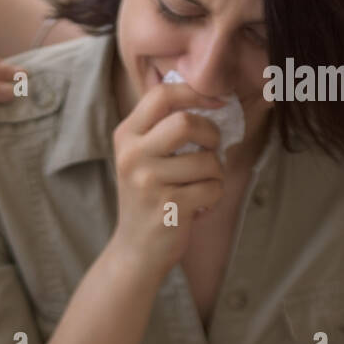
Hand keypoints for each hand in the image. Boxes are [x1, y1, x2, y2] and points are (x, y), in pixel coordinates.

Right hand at [110, 80, 225, 280]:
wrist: (136, 251)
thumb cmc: (149, 198)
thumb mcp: (143, 157)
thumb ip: (163, 126)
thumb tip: (208, 95)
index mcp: (126, 136)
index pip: (162, 94)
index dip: (196, 92)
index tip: (217, 102)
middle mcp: (132, 156)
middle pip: (186, 122)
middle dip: (211, 134)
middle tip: (212, 150)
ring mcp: (148, 183)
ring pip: (206, 160)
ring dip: (216, 173)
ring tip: (203, 185)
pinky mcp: (168, 208)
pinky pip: (212, 188)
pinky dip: (215, 196)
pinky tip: (200, 206)